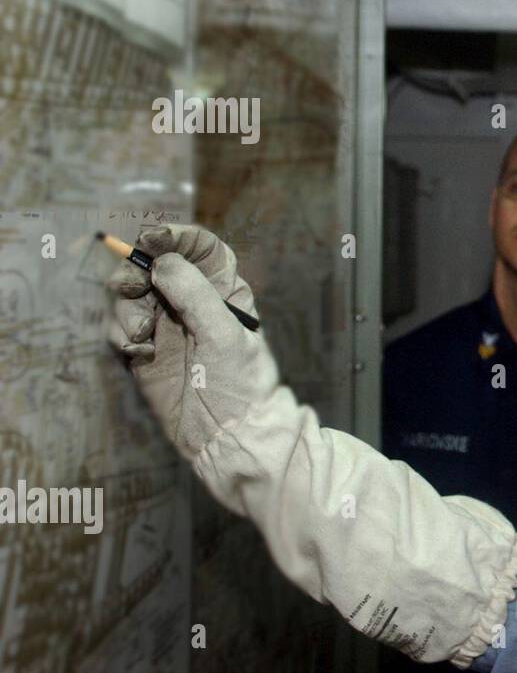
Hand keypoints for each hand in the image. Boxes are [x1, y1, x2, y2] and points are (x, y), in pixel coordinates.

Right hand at [105, 223, 279, 460]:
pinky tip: (141, 353)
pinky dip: (122, 335)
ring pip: (131, 296)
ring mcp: (167, 326)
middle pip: (153, 266)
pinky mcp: (146, 350)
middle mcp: (192, 303)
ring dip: (127, 308)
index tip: (151, 239)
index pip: (199, 248)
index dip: (174, 236)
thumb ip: (194, 294)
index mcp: (224, 291)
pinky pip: (120, 328)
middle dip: (136, 271)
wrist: (228, 435)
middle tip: (132, 288)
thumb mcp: (224, 334)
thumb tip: (161, 261)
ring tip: (142, 335)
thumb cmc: (240, 384)